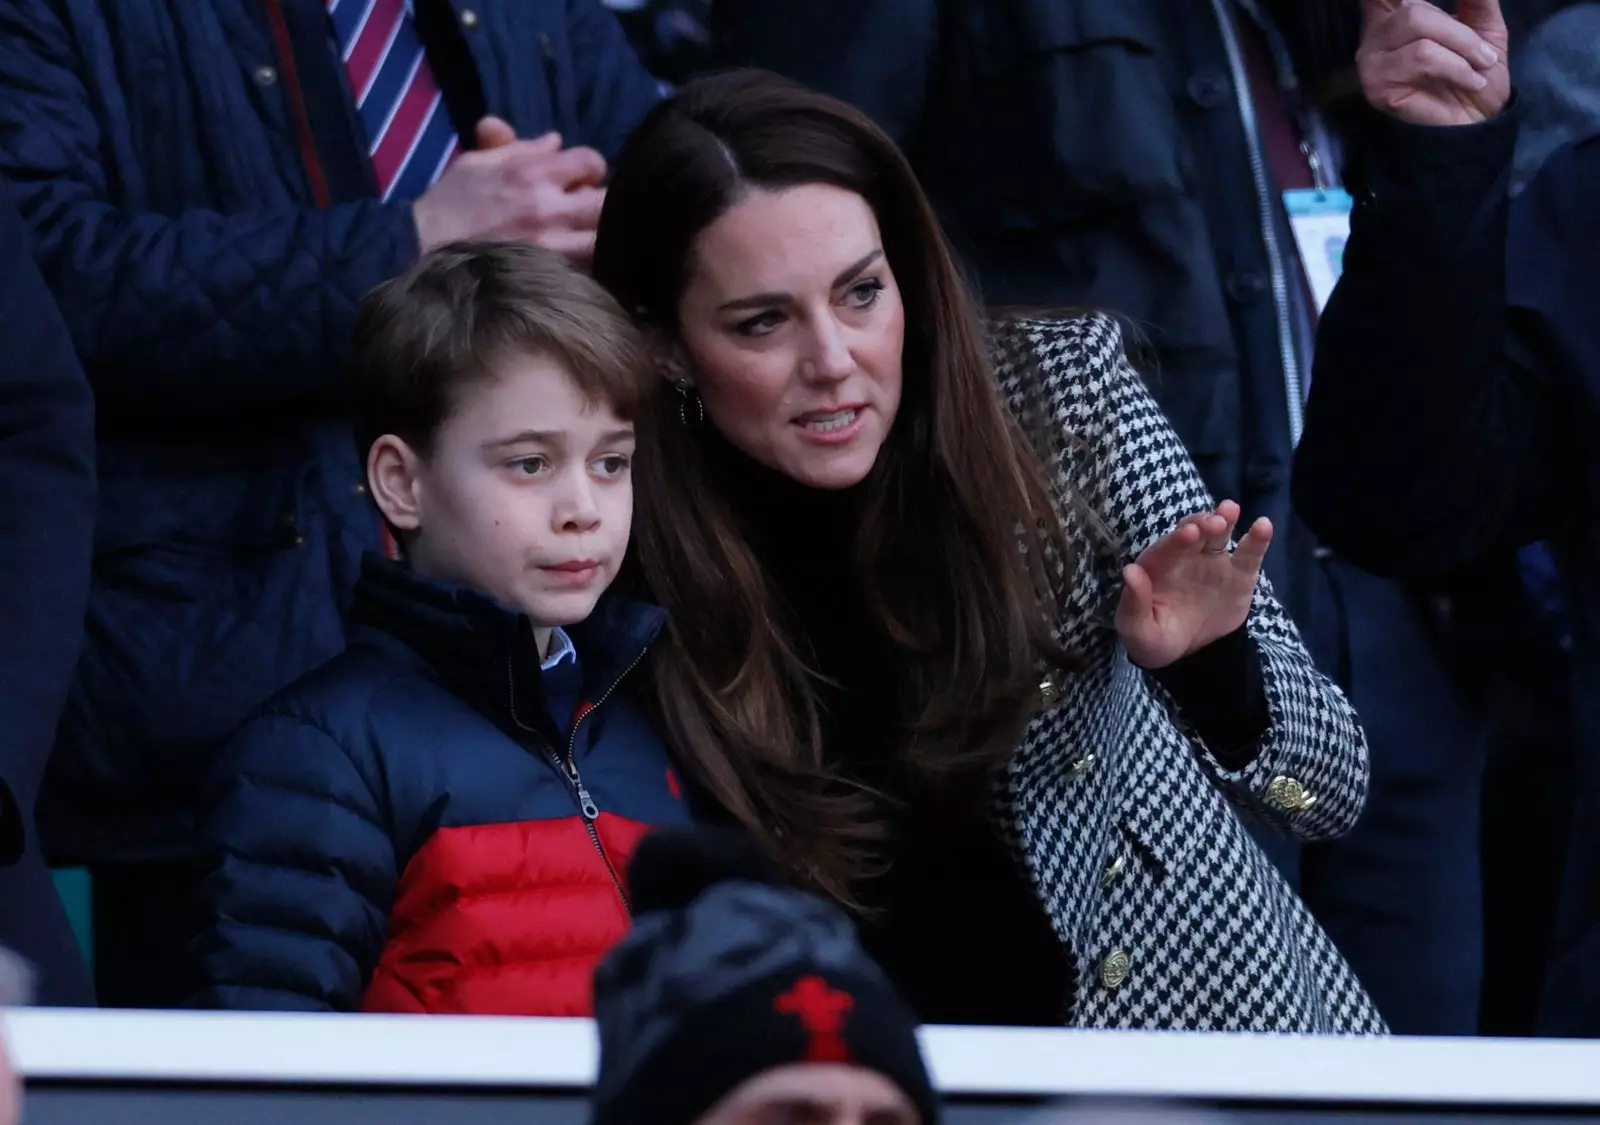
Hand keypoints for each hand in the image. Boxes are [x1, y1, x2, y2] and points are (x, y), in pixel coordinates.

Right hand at [412, 122, 607, 262]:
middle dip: (602, 204)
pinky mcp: (548, 276)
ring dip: (598, 237)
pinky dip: (586, 264)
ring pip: (602, 241)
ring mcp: (552, 246)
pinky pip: (585, 270)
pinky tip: (575, 262)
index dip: (590, 169)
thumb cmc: (449, 204)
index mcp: (533, 173)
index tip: (578, 180)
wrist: (422, 250)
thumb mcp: (476, 162)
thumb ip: (518, 147)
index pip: (592, 162)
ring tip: (582, 239)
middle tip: (586, 212)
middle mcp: (549, 208)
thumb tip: (556, 141)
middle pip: (606, 203)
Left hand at [1116, 500, 1272, 669]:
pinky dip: (1257, 540)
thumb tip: (1129, 572)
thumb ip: (1134, 603)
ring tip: (1230, 510)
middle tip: (1214, 523)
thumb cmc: (1153, 637)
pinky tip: (1264, 526)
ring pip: (1217, 535)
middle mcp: (1184, 556)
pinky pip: (1248, 554)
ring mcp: (1212, 561)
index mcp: (1157, 567)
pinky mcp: (1238, 573)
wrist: (1185, 652)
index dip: (1176, 539)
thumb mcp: (1138, 629)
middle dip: (1201, 524)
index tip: (1188, 533)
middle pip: (1192, 532)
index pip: (1165, 549)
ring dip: (1223, 519)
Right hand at [1359, 0, 1509, 125]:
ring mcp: (1371, 60)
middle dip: (1459, 31)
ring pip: (1417, 25)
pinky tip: (1468, 82)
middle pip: (1414, 9)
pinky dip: (1454, 66)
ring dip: (1461, 48)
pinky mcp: (1377, 85)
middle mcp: (1376, 34)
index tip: (1424, 3)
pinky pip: (1420, 56)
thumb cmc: (1475, 76)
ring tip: (1480, 70)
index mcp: (1395, 15)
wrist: (1477, 124)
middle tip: (1486, 55)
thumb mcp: (1483, 26)